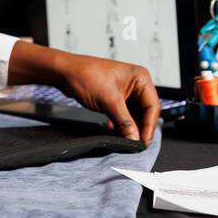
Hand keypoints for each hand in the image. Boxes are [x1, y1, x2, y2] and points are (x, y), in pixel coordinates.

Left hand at [7, 42, 159, 145]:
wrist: (65, 72)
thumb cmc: (85, 75)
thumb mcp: (108, 101)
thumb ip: (124, 122)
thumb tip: (134, 139)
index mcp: (140, 78)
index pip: (153, 106)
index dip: (149, 126)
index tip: (143, 141)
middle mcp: (136, 84)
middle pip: (145, 112)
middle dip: (139, 128)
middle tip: (135, 144)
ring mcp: (126, 91)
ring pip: (134, 116)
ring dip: (128, 128)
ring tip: (123, 138)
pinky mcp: (115, 98)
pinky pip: (124, 115)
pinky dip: (120, 125)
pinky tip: (112, 130)